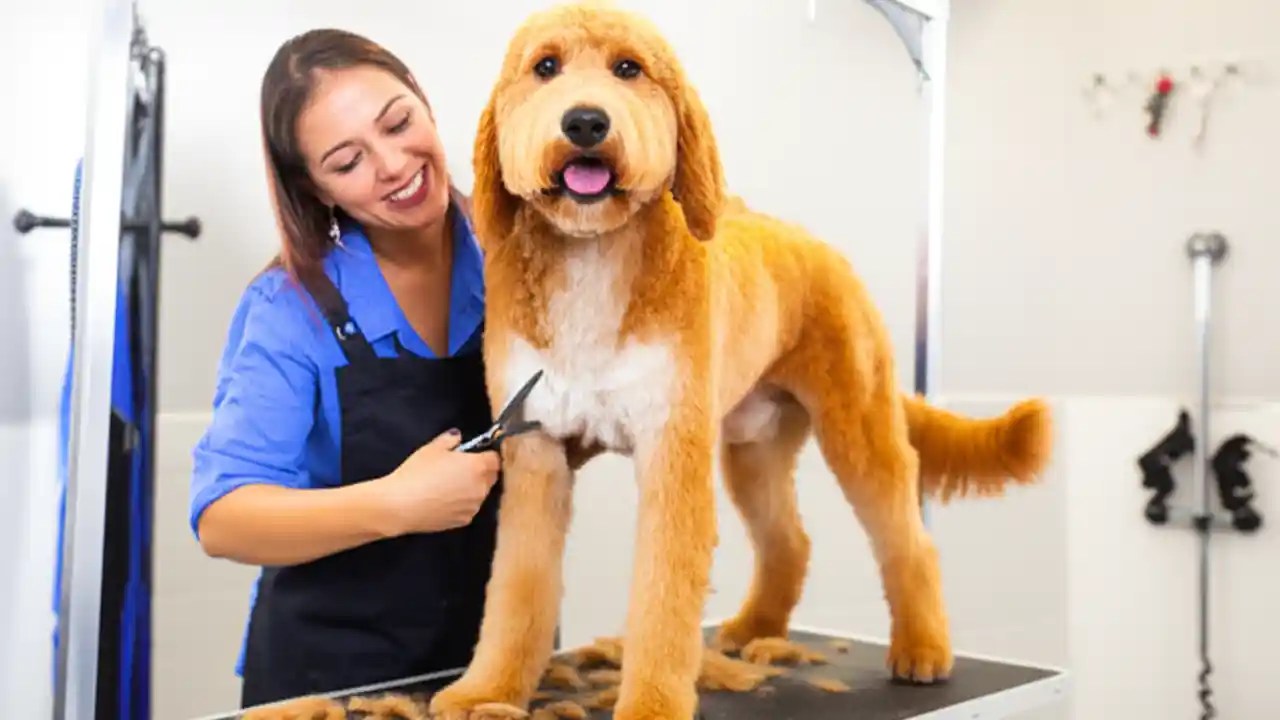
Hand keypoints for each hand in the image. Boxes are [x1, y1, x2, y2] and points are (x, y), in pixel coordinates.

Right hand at [376, 429, 500, 535]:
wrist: (401, 506)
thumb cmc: (416, 474)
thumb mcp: (431, 449)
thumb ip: (449, 440)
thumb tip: (457, 437)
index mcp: (477, 466)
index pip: (494, 459)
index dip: (485, 455)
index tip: (474, 455)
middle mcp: (481, 487)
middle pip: (490, 477)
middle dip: (480, 472)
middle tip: (459, 469)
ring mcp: (473, 506)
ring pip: (479, 494)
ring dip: (470, 489)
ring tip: (447, 486)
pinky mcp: (463, 521)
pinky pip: (468, 508)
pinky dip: (461, 504)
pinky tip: (442, 500)